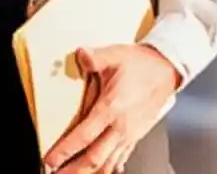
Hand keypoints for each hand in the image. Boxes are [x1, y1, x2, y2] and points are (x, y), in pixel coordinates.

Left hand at [44, 44, 180, 173]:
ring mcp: (130, 134)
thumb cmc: (142, 64)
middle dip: (73, 171)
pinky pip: (120, 159)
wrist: (167, 69)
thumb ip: (94, 57)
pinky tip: (101, 172)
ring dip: (89, 173)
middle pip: (94, 159)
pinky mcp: (136, 136)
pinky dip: (108, 169)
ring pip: (107, 164)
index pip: (84, 137)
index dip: (64, 151)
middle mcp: (121, 126)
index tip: (50, 160)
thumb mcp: (115, 55)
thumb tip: (79, 55)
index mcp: (112, 108)